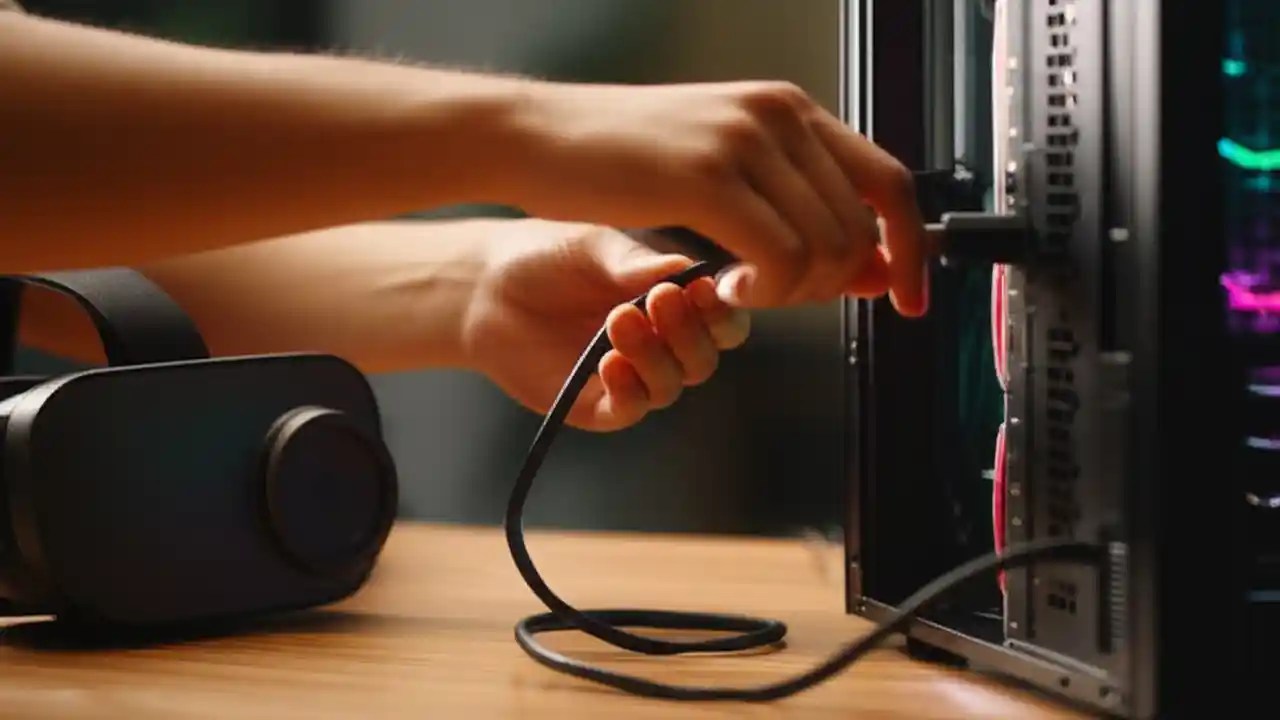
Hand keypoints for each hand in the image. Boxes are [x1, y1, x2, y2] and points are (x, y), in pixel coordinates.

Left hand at [463, 220, 749, 431]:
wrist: (485, 287)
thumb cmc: (548, 256)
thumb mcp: (595, 247)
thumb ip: (638, 263)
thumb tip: (691, 271)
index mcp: (675, 301)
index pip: (722, 316)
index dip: (723, 308)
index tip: (705, 287)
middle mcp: (661, 343)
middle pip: (706, 356)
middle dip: (692, 331)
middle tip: (661, 299)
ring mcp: (631, 376)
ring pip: (671, 383)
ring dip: (654, 354)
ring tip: (619, 319)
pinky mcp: (597, 405)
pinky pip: (629, 409)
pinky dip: (628, 388)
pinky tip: (608, 362)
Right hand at [507, 79, 927, 313]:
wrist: (539, 136)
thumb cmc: (621, 159)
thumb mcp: (724, 177)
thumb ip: (799, 213)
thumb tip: (876, 268)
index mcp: (789, 109)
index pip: (890, 181)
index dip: (911, 248)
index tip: (909, 297)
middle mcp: (778, 114)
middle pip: (863, 226)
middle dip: (836, 285)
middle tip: (778, 297)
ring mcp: (744, 140)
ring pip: (828, 247)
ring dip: (795, 294)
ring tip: (743, 291)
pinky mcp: (707, 175)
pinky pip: (780, 256)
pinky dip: (767, 291)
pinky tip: (727, 288)